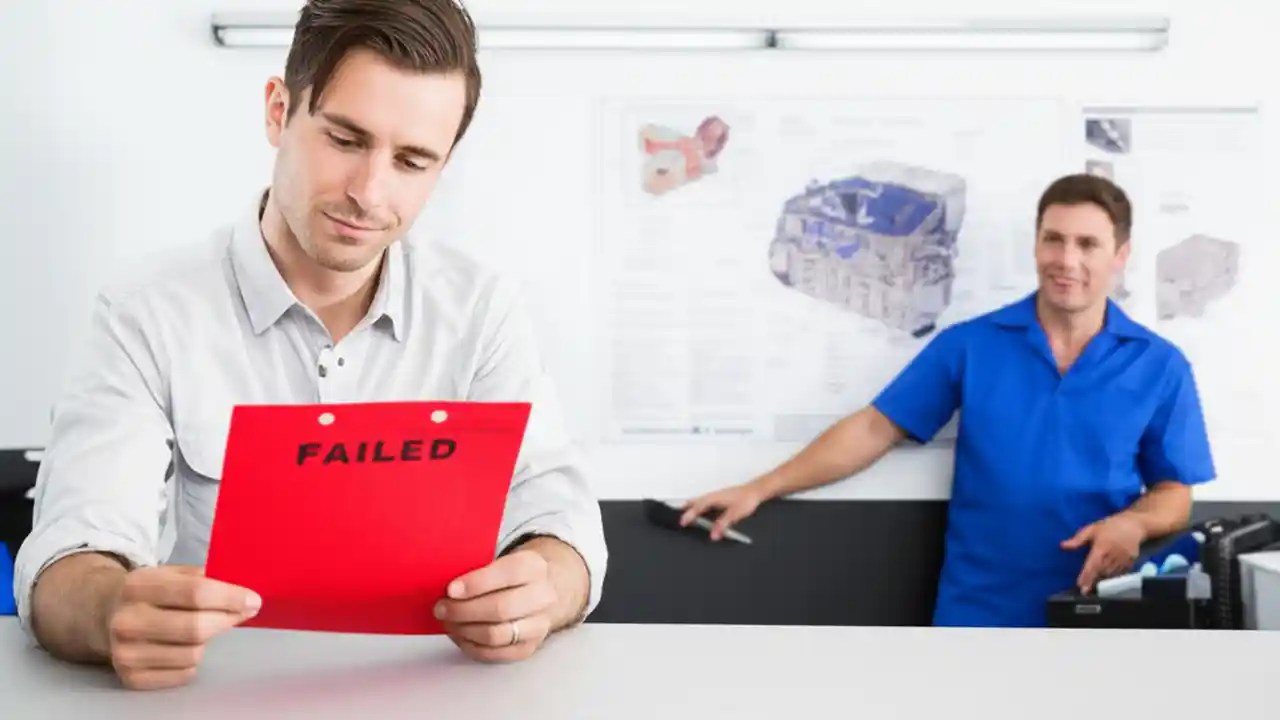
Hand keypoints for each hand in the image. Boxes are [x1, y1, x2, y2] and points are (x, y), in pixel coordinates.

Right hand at [105, 565, 260, 689]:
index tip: (253, 600)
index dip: (231, 598)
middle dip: (227, 620)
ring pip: (193, 654)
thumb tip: (245, 591)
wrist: (104, 614)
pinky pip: (184, 673)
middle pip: (196, 628)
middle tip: (243, 613)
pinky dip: (193, 662)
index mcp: (139, 585)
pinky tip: (185, 647)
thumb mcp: (171, 573)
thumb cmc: (151, 592)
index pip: (196, 593)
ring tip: (203, 628)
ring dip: (208, 642)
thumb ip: (205, 577)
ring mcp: (126, 652)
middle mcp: (127, 620)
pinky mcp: (130, 678)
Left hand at [434, 550, 557, 662]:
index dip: (476, 583)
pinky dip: (472, 646)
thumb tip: (442, 583)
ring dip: (465, 631)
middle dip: (464, 611)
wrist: (544, 591)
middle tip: (441, 608)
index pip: (507, 574)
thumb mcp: (502, 560)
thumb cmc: (511, 575)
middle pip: (500, 609)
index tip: (450, 590)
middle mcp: (542, 596)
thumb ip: (477, 568)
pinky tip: (460, 635)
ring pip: (497, 635)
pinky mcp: (529, 647)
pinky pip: (496, 653)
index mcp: (533, 567)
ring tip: (448, 622)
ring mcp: (538, 625)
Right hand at [680, 481, 766, 540]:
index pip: (697, 507)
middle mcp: (713, 496)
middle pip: (694, 501)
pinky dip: (698, 505)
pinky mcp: (720, 497)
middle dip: (684, 507)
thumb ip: (723, 524)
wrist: (756, 491)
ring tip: (683, 511)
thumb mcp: (735, 514)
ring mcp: (716, 496)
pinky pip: (704, 501)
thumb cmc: (747, 499)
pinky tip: (700, 509)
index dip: (689, 515)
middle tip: (673, 512)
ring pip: (699, 500)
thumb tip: (713, 534)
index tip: (682, 522)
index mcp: (714, 498)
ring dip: (691, 505)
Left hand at [1061, 512, 1147, 592]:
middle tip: (1085, 589)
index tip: (1080, 586)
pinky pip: (1121, 574)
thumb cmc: (1110, 526)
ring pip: (1111, 574)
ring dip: (1102, 581)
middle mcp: (1113, 555)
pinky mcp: (1131, 563)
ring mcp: (1123, 560)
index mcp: (1101, 546)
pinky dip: (1113, 577)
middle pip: (1101, 572)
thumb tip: (1062, 546)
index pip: (1092, 565)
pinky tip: (1107, 579)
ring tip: (1094, 586)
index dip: (1086, 577)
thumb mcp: (1092, 529)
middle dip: (1093, 581)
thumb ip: (1078, 540)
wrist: (1134, 525)